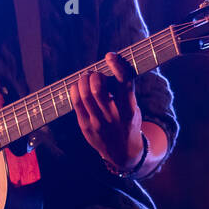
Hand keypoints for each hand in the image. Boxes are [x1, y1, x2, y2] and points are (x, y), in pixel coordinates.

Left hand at [69, 52, 143, 171]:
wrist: (123, 153)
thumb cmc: (128, 123)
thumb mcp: (134, 108)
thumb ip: (125, 91)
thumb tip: (113, 65)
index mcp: (130, 109)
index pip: (124, 83)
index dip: (117, 66)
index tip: (110, 56)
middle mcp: (114, 116)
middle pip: (97, 88)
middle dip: (94, 75)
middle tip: (95, 74)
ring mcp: (98, 123)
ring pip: (84, 95)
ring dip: (83, 80)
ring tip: (86, 78)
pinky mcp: (86, 127)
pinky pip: (76, 103)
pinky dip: (75, 90)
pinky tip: (78, 87)